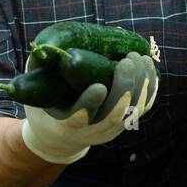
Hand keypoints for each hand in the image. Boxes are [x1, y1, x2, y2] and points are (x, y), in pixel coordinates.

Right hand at [21, 52, 158, 163]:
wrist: (59, 138)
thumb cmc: (46, 109)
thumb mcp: (36, 94)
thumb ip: (40, 73)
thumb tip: (46, 48)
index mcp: (65, 127)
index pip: (78, 119)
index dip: (89, 104)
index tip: (99, 86)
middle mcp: (91, 133)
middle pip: (113, 115)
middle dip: (124, 86)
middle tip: (126, 60)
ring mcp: (110, 130)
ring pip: (132, 112)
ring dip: (141, 85)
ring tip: (141, 59)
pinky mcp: (123, 124)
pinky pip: (143, 108)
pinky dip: (149, 88)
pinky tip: (150, 67)